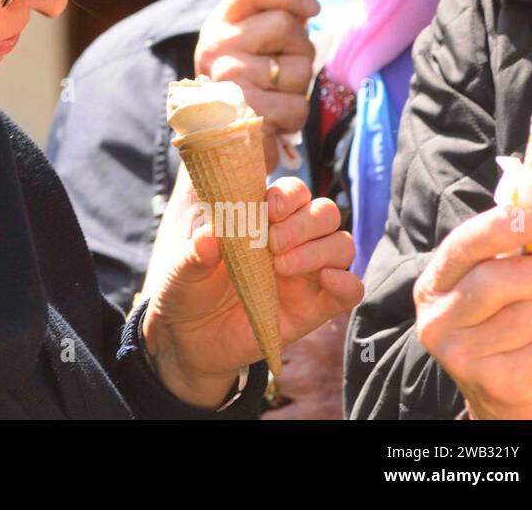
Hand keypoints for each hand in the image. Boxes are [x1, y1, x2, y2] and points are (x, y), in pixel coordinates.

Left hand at [142, 176, 361, 408]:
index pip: (294, 192)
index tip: (268, 209)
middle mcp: (290, 242)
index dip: (287, 195)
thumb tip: (210, 234)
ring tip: (282, 266)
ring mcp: (305, 274)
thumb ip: (195, 252)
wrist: (189, 338)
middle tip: (273, 243)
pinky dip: (347, 282)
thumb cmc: (189, 289)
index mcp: (260, 221)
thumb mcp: (181, 268)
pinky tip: (327, 280)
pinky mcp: (313, 308)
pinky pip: (350, 291)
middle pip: (324, 213)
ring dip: (320, 250)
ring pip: (341, 245)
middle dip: (303, 222)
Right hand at [195, 0, 318, 169]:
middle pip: (286, 25)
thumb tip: (307, 9)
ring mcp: (227, 78)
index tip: (314, 9)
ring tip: (274, 98)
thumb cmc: (244, 91)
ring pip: (299, 68)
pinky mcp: (244, 111)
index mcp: (218, 26)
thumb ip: (269, 24)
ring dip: (299, 89)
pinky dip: (294, 117)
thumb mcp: (247, 49)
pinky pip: (297, 105)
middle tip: (282, 72)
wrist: (218, 145)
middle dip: (300, 50)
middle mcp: (216, 46)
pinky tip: (273, 120)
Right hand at [414, 205, 531, 419]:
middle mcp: (439, 320)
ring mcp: (463, 355)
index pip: (460, 249)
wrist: (500, 398)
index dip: (494, 229)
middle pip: (496, 282)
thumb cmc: (500, 327)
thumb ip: (503, 261)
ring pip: (531, 315)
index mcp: (434, 286)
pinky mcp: (496, 382)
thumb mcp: (487, 291)